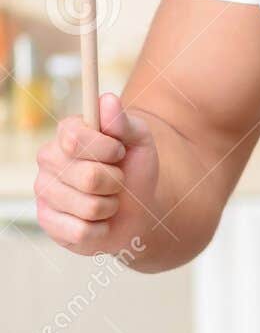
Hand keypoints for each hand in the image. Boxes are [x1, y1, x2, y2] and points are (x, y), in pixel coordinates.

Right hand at [34, 93, 159, 257]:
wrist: (137, 209)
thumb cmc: (134, 169)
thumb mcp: (140, 141)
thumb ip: (124, 122)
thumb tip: (108, 100)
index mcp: (67, 133)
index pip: (75, 138)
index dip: (106, 149)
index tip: (119, 152)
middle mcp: (48, 159)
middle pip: (88, 177)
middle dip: (115, 181)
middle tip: (117, 179)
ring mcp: (45, 191)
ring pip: (89, 207)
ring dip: (110, 206)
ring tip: (109, 200)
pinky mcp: (48, 222)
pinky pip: (81, 232)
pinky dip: (102, 229)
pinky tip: (99, 221)